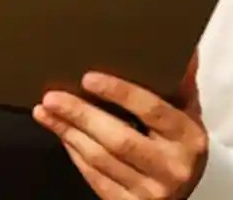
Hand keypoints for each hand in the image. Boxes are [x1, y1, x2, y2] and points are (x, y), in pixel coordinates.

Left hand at [33, 56, 206, 199]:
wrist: (185, 192)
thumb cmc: (177, 142)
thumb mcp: (185, 114)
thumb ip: (177, 84)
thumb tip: (182, 47)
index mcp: (188, 137)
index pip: (152, 110)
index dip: (120, 93)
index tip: (88, 78)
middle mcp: (172, 167)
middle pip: (120, 139)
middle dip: (81, 115)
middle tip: (51, 96)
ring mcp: (151, 191)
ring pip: (101, 159)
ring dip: (68, 132)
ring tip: (44, 111)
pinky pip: (95, 178)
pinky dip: (73, 153)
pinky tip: (59, 133)